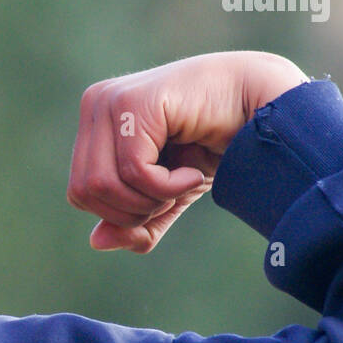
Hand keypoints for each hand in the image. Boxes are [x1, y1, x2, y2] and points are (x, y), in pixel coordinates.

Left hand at [66, 51, 307, 251]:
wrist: (264, 108)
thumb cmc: (216, 145)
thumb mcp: (169, 195)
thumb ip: (134, 222)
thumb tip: (96, 243)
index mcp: (94, 124)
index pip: (79, 193)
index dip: (121, 213)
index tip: (164, 197)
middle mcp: (95, 105)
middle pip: (84, 192)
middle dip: (133, 211)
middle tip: (176, 191)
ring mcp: (110, 100)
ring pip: (103, 184)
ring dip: (151, 199)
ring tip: (185, 178)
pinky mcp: (133, 101)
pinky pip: (132, 170)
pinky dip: (167, 186)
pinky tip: (193, 170)